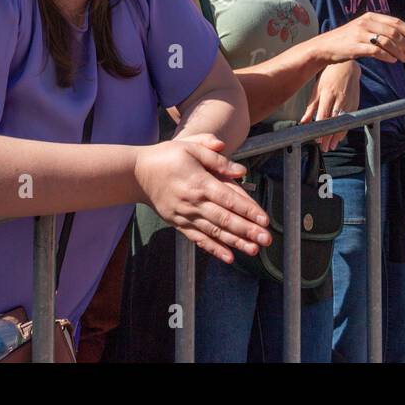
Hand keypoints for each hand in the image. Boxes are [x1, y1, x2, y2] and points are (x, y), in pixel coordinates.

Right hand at [136, 135, 271, 263]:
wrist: (137, 173)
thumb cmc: (167, 156)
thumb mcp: (191, 146)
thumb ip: (216, 158)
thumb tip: (241, 170)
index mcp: (199, 182)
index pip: (229, 199)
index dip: (248, 210)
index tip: (265, 219)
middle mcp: (193, 202)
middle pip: (225, 219)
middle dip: (248, 230)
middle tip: (267, 239)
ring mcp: (185, 215)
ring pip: (214, 232)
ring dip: (236, 242)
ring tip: (254, 250)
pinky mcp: (178, 223)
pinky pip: (198, 239)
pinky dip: (214, 249)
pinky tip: (229, 257)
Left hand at [302, 61, 360, 151]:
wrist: (347, 66)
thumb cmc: (328, 77)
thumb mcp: (316, 90)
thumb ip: (311, 107)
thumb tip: (303, 122)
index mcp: (327, 94)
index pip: (324, 116)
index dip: (321, 129)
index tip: (317, 140)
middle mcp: (339, 99)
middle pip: (334, 122)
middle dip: (329, 136)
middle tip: (324, 148)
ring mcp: (349, 101)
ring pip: (343, 122)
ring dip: (337, 135)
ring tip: (331, 146)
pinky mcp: (356, 103)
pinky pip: (350, 119)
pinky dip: (345, 128)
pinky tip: (339, 136)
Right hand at [316, 12, 404, 64]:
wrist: (323, 47)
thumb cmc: (344, 40)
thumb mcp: (361, 29)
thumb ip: (378, 30)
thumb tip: (400, 39)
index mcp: (369, 16)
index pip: (395, 22)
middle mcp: (366, 23)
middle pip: (394, 32)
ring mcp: (360, 34)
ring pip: (388, 42)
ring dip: (399, 52)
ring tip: (404, 60)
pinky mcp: (355, 47)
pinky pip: (377, 51)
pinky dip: (388, 56)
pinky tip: (393, 61)